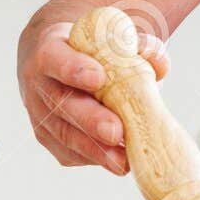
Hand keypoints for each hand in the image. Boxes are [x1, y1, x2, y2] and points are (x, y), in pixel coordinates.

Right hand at [18, 18, 168, 173]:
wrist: (59, 62)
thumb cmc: (91, 50)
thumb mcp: (112, 38)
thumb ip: (138, 46)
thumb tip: (161, 65)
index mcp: (49, 52)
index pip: (55, 59)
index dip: (74, 69)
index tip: (98, 78)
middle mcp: (39, 85)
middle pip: (62, 104)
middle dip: (90, 120)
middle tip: (115, 131)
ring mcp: (40, 115)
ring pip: (65, 135)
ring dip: (95, 150)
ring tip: (122, 161)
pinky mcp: (49, 139)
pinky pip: (69, 152)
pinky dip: (94, 158)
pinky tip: (117, 161)